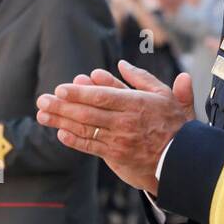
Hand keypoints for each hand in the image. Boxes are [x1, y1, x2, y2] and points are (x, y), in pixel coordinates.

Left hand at [36, 61, 195, 191]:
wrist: (181, 159)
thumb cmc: (174, 123)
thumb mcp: (164, 95)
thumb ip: (142, 78)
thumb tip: (122, 64)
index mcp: (137, 104)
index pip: (103, 97)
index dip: (80, 93)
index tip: (61, 88)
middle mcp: (125, 122)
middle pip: (88, 113)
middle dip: (62, 106)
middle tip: (42, 100)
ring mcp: (119, 140)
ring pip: (85, 129)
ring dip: (61, 121)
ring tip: (43, 115)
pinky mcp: (116, 156)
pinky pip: (91, 147)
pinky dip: (74, 140)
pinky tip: (60, 133)